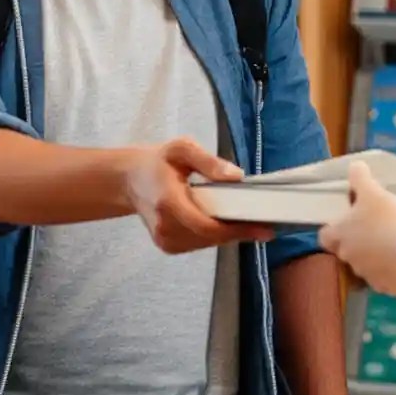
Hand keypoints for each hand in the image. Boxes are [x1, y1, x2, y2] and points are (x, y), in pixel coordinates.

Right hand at [124, 137, 275, 253]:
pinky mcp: (167, 245)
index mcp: (167, 202)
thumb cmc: (158, 162)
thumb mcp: (182, 149)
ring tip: (249, 222)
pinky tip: (223, 224)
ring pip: (206, 243)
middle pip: (210, 237)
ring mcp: (164, 239)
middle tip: (265, 223)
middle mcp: (164, 227)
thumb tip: (237, 176)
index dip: (237, 230)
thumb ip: (209, 162)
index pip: (206, 226)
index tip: (265, 229)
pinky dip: (214, 236)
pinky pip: (198, 244)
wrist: (130, 180)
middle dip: (238, 231)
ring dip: (228, 235)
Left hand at [320, 162, 395, 296]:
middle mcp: (350, 257)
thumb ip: (361, 179)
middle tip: (374, 228)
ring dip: (375, 256)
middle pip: (346, 250)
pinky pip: (385, 277)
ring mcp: (368, 275)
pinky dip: (391, 270)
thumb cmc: (389, 221)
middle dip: (357, 242)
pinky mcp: (388, 287)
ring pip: (366, 265)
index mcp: (342, 235)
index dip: (332, 229)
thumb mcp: (374, 193)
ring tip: (393, 243)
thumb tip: (355, 166)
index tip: (346, 222)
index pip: (324, 236)